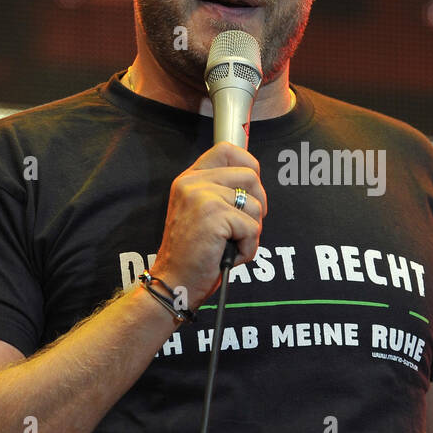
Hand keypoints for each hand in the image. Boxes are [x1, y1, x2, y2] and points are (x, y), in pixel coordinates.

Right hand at [150, 142, 267, 308]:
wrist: (174, 282)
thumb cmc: (193, 255)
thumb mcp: (202, 213)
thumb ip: (221, 192)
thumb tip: (254, 179)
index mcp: (190, 179)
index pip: (226, 150)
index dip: (249, 164)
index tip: (251, 188)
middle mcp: (193, 183)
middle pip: (251, 176)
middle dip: (258, 205)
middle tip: (242, 228)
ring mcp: (202, 196)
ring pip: (256, 205)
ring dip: (251, 231)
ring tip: (230, 244)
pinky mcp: (214, 215)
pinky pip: (252, 228)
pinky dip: (248, 247)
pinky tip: (229, 254)